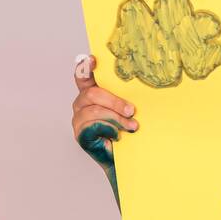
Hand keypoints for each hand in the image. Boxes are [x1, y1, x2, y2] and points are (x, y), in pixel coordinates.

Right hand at [72, 55, 137, 195]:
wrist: (128, 160)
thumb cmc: (129, 132)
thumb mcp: (129, 109)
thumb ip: (127, 95)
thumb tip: (142, 77)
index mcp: (92, 94)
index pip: (83, 76)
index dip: (85, 67)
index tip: (93, 59)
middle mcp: (81, 104)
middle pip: (92, 93)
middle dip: (114, 101)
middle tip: (132, 111)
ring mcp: (78, 119)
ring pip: (94, 110)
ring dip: (116, 118)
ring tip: (132, 127)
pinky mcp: (80, 134)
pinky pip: (93, 125)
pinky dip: (109, 128)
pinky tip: (118, 135)